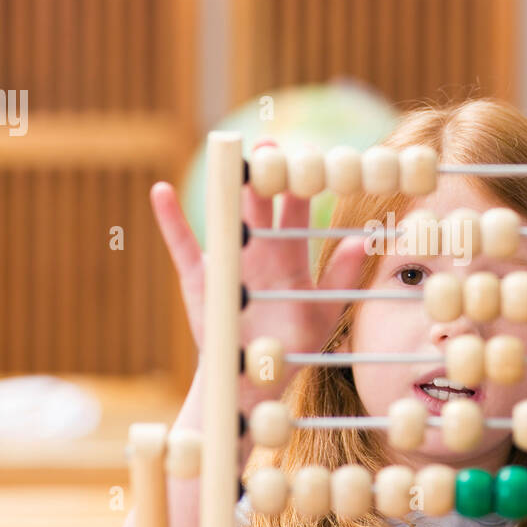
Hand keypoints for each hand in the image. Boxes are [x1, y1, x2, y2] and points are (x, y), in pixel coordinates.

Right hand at [150, 143, 367, 393]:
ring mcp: (227, 261)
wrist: (253, 376)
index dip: (301, 185)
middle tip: (269, 149)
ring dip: (224, 188)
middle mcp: (257, 250)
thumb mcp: (324, 312)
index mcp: (288, 254)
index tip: (310, 160)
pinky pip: (182, 245)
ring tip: (225, 159)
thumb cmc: (292, 344)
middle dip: (264, 176)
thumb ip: (340, 277)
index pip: (295, 210)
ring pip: (225, 217)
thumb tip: (365, 241)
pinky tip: (160, 192)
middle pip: (259, 204)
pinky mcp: (199, 278)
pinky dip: (170, 219)